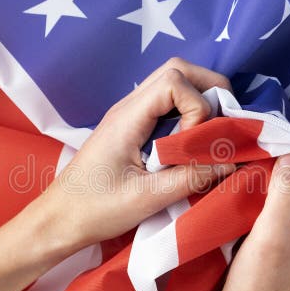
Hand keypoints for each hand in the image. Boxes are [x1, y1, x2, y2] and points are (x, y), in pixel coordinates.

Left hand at [37, 58, 234, 255]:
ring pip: (172, 84)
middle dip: (209, 89)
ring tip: (211, 135)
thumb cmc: (94, 210)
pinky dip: (187, 114)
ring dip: (199, 101)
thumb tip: (230, 163)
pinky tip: (192, 144)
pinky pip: (166, 105)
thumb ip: (190, 178)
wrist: (59, 219)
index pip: (174, 81)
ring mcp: (129, 115)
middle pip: (177, 70)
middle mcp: (129, 107)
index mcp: (128, 117)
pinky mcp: (132, 128)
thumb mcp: (146, 199)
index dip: (197, 105)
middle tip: (224, 123)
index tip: (195, 142)